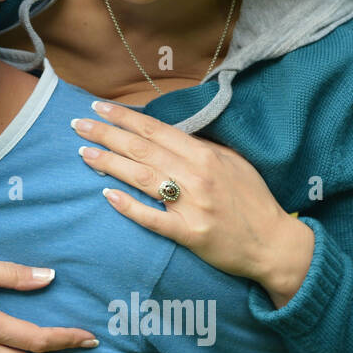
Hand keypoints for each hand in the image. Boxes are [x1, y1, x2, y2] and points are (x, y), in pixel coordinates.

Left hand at [72, 100, 312, 306]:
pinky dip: (129, 206)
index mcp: (205, 155)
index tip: (98, 108)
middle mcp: (197, 176)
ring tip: (83, 153)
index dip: (124, 118)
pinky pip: (153, 219)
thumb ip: (200, 148)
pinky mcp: (190, 234)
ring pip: (142, 178)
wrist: (275, 244)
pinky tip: (107, 195)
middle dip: (106, 134)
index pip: (155, 130)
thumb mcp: (232, 162)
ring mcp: (193, 206)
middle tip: (77, 125)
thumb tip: (165, 134)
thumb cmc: (252, 200)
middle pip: (142, 149)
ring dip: (109, 164)